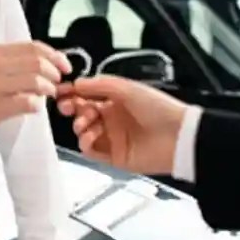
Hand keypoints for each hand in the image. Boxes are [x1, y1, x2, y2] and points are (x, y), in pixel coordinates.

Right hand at [0, 42, 70, 130]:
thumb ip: (10, 61)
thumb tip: (40, 64)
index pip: (33, 47)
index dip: (55, 55)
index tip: (64, 64)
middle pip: (38, 63)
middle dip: (54, 73)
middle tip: (56, 81)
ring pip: (36, 82)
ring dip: (48, 89)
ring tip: (46, 95)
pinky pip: (28, 102)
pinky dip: (36, 105)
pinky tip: (33, 106)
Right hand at [55, 76, 188, 174]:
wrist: (178, 137)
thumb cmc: (159, 109)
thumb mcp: (127, 89)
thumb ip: (100, 85)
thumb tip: (77, 83)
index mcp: (117, 100)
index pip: (88, 96)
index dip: (73, 94)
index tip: (61, 92)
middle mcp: (113, 118)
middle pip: (82, 113)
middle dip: (72, 109)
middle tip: (67, 107)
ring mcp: (113, 137)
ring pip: (84, 132)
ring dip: (79, 125)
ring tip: (85, 123)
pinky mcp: (114, 156)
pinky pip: (92, 150)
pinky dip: (85, 143)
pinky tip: (89, 136)